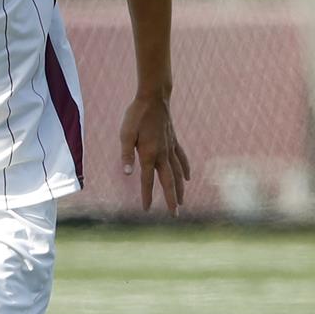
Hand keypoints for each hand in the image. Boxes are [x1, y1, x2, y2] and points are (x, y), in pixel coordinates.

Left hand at [119, 93, 190, 214]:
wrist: (154, 98)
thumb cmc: (136, 115)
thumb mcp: (126, 134)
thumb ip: (126, 154)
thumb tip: (128, 173)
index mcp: (149, 154)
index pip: (147, 180)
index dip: (147, 195)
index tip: (147, 209)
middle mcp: (162, 154)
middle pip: (168, 181)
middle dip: (171, 199)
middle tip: (175, 215)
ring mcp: (170, 148)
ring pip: (178, 173)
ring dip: (180, 189)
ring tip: (182, 203)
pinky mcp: (174, 141)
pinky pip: (181, 159)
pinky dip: (185, 169)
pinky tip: (188, 178)